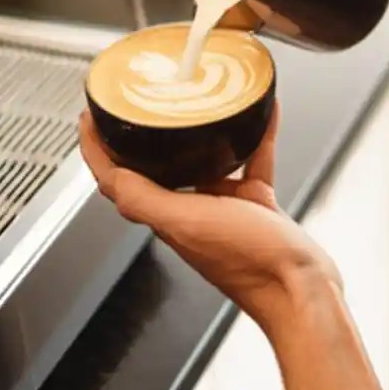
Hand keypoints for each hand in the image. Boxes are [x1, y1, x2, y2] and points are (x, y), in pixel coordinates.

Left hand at [78, 105, 341, 326]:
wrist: (299, 288)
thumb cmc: (247, 264)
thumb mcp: (186, 223)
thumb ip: (145, 200)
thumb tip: (110, 175)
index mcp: (166, 217)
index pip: (117, 180)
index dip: (96, 149)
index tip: (89, 118)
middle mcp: (190, 212)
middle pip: (155, 167)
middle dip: (142, 135)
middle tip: (138, 103)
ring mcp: (223, 209)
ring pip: (205, 160)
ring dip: (200, 131)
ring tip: (199, 101)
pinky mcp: (255, 206)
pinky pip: (252, 162)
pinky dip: (256, 138)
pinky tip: (265, 116)